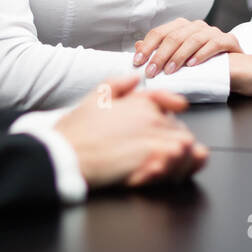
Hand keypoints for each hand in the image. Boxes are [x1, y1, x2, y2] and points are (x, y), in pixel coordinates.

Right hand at [54, 76, 208, 188]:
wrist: (66, 154)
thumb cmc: (76, 130)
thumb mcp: (95, 96)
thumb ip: (118, 83)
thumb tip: (135, 78)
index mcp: (141, 101)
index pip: (173, 104)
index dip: (174, 115)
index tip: (171, 123)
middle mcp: (152, 118)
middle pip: (181, 130)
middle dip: (174, 142)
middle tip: (159, 154)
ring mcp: (154, 139)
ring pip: (185, 148)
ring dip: (179, 158)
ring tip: (163, 166)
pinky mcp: (152, 161)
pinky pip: (177, 165)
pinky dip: (172, 171)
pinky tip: (158, 174)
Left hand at [133, 18, 241, 76]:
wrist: (238, 69)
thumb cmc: (206, 65)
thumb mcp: (179, 60)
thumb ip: (160, 51)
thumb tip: (137, 46)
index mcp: (182, 28)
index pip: (159, 33)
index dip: (147, 47)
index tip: (137, 62)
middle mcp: (196, 26)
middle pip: (174, 36)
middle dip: (160, 55)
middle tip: (151, 71)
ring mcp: (213, 32)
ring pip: (192, 39)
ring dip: (179, 56)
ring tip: (170, 71)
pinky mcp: (229, 40)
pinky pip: (214, 44)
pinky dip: (202, 54)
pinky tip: (193, 65)